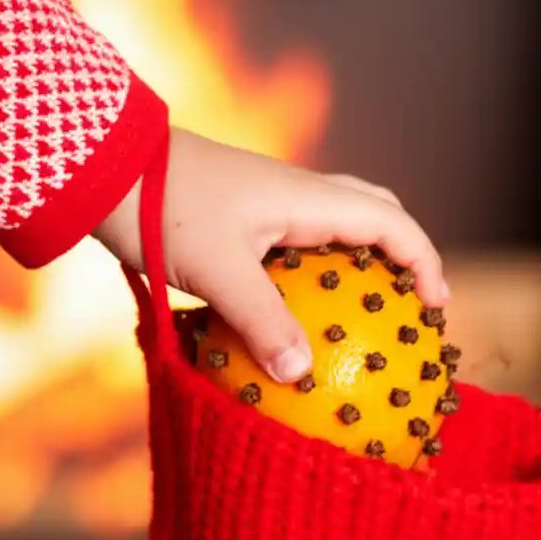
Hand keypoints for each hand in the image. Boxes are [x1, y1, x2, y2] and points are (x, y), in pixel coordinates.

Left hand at [92, 127, 448, 381]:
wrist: (104, 165)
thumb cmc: (163, 210)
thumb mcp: (216, 273)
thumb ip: (263, 322)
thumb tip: (303, 374)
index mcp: (308, 197)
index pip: (391, 222)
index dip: (425, 261)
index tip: (436, 306)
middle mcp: (300, 192)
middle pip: (375, 211)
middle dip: (404, 250)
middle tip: (412, 299)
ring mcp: (272, 199)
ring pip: (339, 221)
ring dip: (362, 256)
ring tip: (364, 308)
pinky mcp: (245, 211)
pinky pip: (302, 238)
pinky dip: (320, 268)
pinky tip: (297, 309)